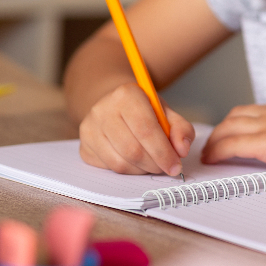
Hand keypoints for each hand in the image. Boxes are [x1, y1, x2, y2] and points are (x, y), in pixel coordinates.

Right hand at [78, 82, 194, 175]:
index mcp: (126, 94)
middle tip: (166, 167)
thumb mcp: (165, 112)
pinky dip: (128, 171)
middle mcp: (102, 110)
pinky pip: (109, 169)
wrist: (114, 106)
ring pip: (120, 163)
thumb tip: (182, 150)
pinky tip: (135, 162)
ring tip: (151, 164)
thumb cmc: (143, 110)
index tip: (176, 166)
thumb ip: (180, 129)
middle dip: (154, 164)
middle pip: (133, 150)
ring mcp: (89, 130)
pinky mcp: (84, 148)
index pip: (146, 129)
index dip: (163, 152)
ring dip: (142, 170)